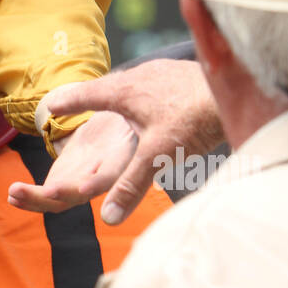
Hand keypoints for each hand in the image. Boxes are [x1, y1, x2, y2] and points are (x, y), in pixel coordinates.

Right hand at [7, 60, 223, 224]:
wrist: (237, 88)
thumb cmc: (194, 120)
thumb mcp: (158, 157)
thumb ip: (131, 186)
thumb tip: (109, 216)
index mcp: (125, 91)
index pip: (86, 96)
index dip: (67, 102)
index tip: (50, 106)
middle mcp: (141, 75)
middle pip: (109, 86)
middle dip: (94, 96)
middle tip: (81, 101)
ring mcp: (163, 71)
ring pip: (135, 83)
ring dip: (124, 93)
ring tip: (121, 102)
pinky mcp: (183, 73)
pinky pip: (157, 82)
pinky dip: (150, 93)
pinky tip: (161, 102)